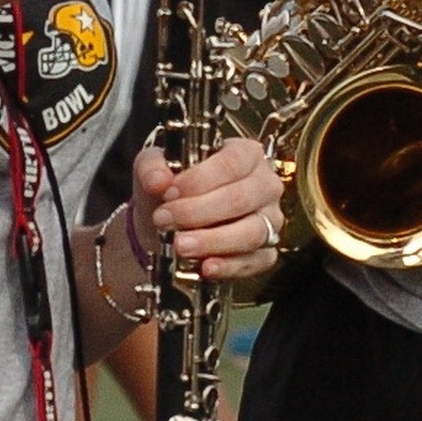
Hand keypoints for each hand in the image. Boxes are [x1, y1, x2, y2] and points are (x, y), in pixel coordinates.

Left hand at [137, 135, 287, 281]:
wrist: (169, 225)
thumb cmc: (172, 189)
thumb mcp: (154, 167)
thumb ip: (152, 168)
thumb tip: (158, 180)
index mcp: (247, 153)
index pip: (232, 162)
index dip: (199, 179)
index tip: (170, 192)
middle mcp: (265, 185)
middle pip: (240, 199)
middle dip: (197, 212)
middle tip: (165, 219)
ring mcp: (269, 220)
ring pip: (251, 232)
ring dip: (212, 241)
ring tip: (180, 245)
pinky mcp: (266, 251)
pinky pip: (255, 261)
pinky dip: (229, 266)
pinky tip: (206, 267)